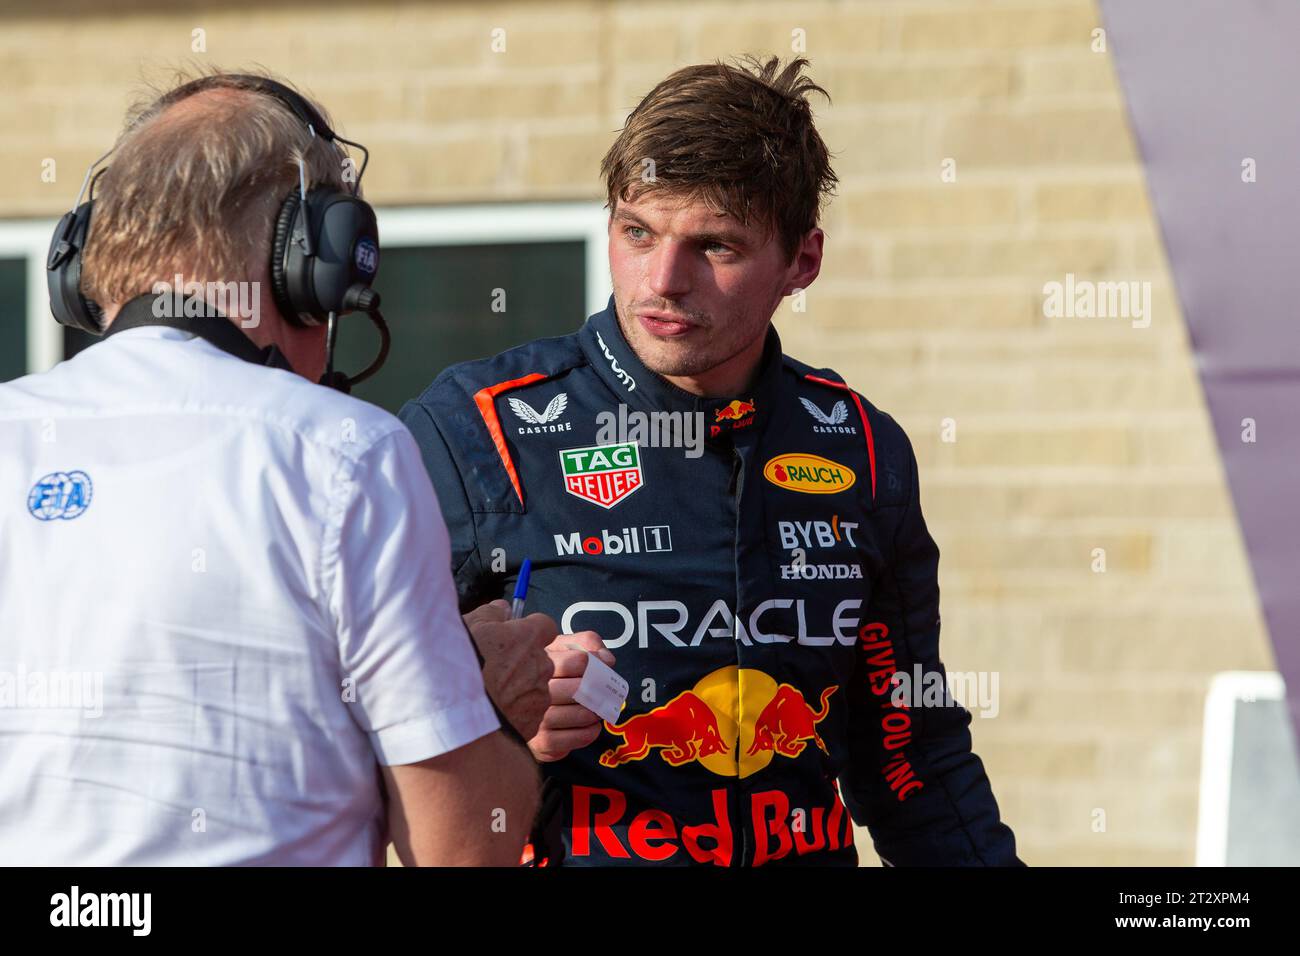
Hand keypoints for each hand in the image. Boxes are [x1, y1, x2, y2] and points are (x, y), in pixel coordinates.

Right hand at [462, 600, 554, 743]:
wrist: (456, 715)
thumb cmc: (460, 667)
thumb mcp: (468, 626)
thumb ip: (491, 613)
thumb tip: (501, 609)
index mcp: (528, 638)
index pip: (544, 626)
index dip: (528, 631)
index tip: (514, 637)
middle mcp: (540, 666)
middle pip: (538, 659)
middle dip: (521, 662)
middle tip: (494, 669)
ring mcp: (539, 696)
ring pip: (533, 687)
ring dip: (518, 688)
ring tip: (490, 695)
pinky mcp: (533, 723)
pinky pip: (527, 712)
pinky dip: (515, 712)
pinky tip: (493, 713)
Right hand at [529, 630, 616, 762]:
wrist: (516, 708)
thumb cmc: (547, 672)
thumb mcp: (563, 647)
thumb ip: (586, 642)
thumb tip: (607, 659)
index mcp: (536, 663)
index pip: (577, 662)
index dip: (596, 664)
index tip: (602, 665)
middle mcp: (530, 692)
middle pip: (580, 689)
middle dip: (598, 690)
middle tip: (604, 690)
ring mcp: (534, 720)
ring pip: (580, 714)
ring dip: (596, 711)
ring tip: (596, 707)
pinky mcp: (541, 743)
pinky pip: (575, 738)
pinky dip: (590, 731)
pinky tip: (590, 724)